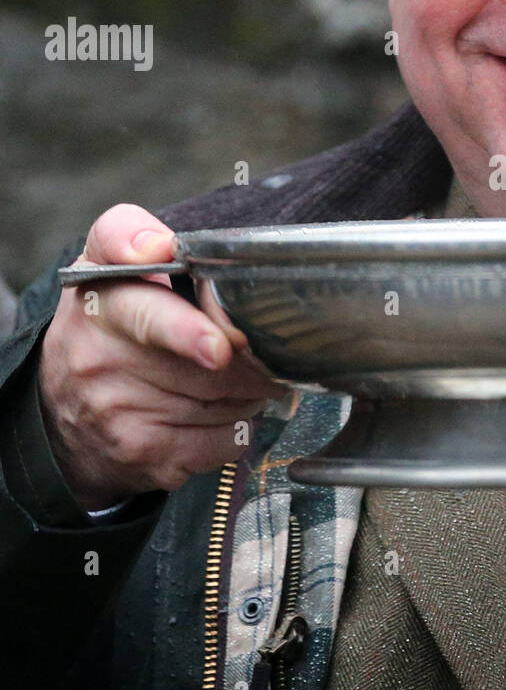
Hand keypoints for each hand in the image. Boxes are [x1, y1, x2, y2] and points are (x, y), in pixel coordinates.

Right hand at [38, 203, 287, 511]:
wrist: (63, 409)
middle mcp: (100, 360)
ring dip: (251, 389)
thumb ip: (129, 234)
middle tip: (259, 347)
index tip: (218, 346)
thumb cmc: (106, 324)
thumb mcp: (104, 264)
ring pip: (227, 402)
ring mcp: (119, 414)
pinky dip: (240, 424)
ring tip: (234, 375)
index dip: (186, 331)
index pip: (143, 313)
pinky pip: (226, 440)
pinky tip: (220, 410)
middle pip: (212, 366)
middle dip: (250, 357)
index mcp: (101, 301)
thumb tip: (159, 244)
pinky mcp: (144, 455)